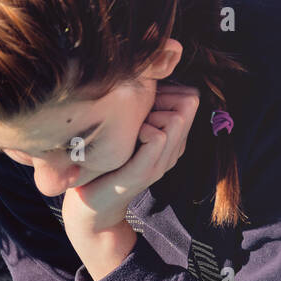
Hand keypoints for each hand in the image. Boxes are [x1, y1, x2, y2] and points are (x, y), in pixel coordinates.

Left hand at [61, 82, 199, 239]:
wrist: (90, 205)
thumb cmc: (104, 160)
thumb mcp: (126, 129)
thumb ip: (141, 109)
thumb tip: (144, 75)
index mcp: (173, 139)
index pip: (190, 96)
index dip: (167, 88)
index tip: (140, 101)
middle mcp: (174, 149)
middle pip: (188, 101)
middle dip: (160, 96)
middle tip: (134, 112)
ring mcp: (162, 162)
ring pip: (176, 117)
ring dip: (151, 112)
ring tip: (131, 125)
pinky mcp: (145, 172)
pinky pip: (158, 137)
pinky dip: (142, 129)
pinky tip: (127, 137)